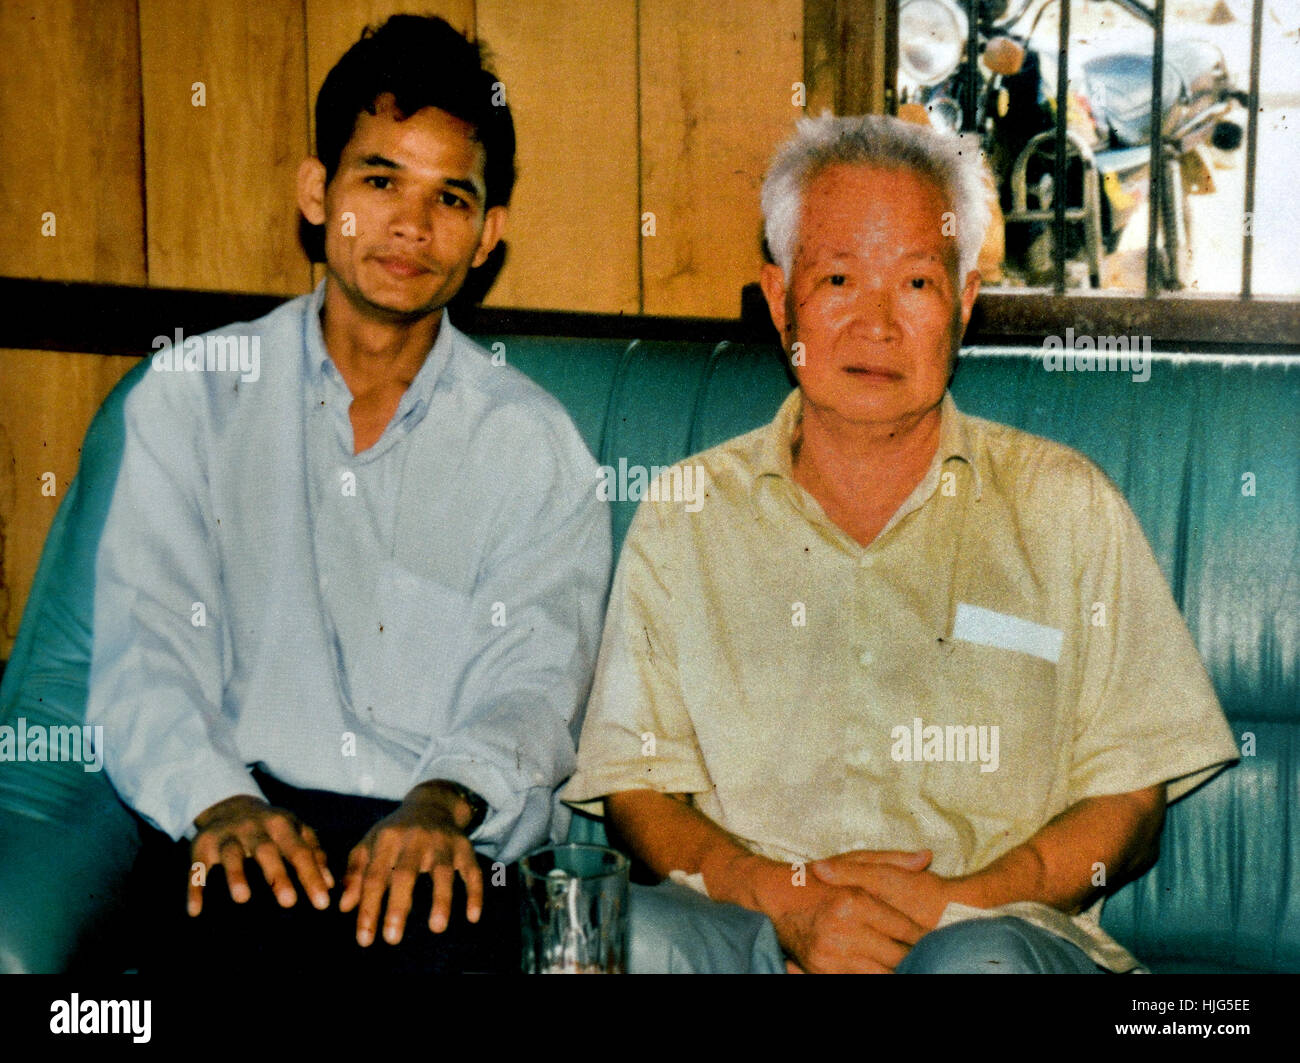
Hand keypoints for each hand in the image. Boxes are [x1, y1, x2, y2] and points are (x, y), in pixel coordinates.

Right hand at [189, 794, 333, 915]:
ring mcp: (226, 836)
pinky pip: (196, 868)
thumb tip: (330, 885)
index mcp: (280, 825)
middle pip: (266, 851)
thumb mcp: (296, 831)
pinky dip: (195, 888)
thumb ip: (314, 854)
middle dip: (277, 875)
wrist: (229, 805)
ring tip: (243, 899)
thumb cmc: (272, 828)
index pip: (299, 851)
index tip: (322, 904)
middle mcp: (253, 827)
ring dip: (236, 876)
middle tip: (289, 903)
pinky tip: (196, 911)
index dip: (311, 876)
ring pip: (231, 855)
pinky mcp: (201, 845)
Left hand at [338, 783, 482, 946]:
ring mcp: (442, 842)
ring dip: (441, 900)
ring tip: (436, 928)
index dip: (368, 908)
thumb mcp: (370, 845)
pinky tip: (472, 918)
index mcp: (387, 839)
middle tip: (392, 939)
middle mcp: (415, 838)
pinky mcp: (464, 847)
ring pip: (442, 872)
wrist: (432, 803)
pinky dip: (475, 893)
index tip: (365, 940)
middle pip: (406, 873)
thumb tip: (345, 907)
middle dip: (398, 906)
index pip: (374, 876)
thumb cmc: (394, 833)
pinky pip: (472, 871)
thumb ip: (356, 874)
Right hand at [752, 852, 931, 972]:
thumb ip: (892, 859)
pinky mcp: (821, 970)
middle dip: (913, 957)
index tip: (934, 939)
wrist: (774, 897)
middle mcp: (842, 928)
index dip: (923, 937)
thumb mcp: (854, 862)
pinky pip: (858, 980)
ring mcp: (830, 953)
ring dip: (896, 969)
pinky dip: (875, 974)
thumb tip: (926, 857)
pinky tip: (881, 968)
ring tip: (906, 963)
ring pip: (881, 973)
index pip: (905, 930)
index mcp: (855, 900)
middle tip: (927, 956)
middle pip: (897, 956)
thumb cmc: (819, 879)